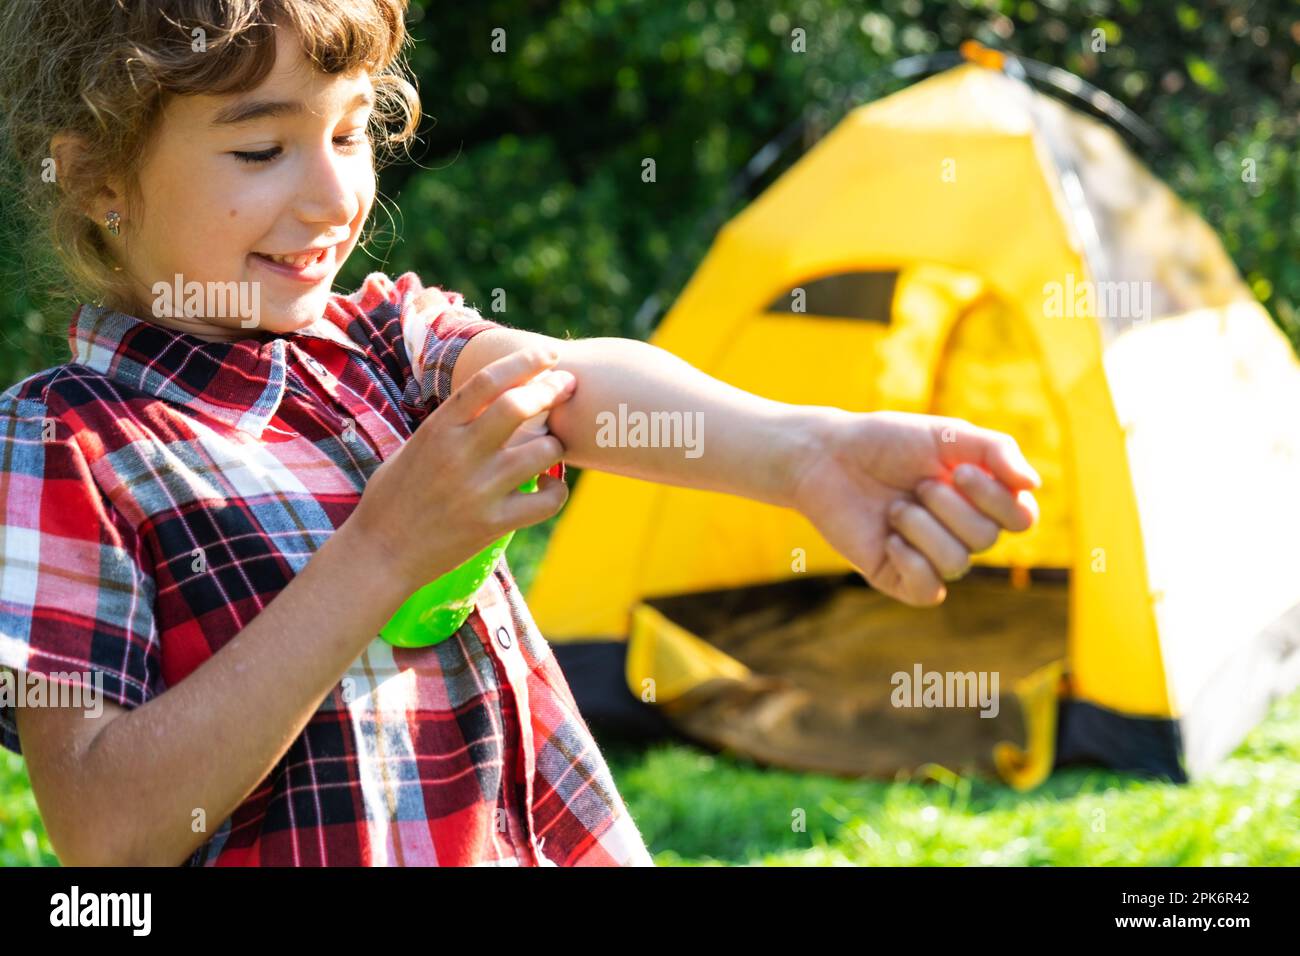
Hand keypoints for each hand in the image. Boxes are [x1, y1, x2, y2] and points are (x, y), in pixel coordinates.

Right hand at [344, 347, 576, 591]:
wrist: (381, 553)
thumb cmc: (395, 497)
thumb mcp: (416, 447)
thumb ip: (453, 424)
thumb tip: (494, 400)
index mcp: (438, 429)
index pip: (486, 381)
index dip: (524, 361)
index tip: (549, 355)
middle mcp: (459, 454)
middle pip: (519, 406)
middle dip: (552, 390)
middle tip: (568, 386)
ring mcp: (479, 489)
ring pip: (542, 451)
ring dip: (556, 444)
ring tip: (553, 445)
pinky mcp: (493, 524)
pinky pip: (546, 501)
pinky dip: (557, 491)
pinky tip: (550, 488)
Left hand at [789, 410, 1040, 606]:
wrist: (827, 457)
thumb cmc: (886, 442)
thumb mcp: (947, 434)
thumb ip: (996, 450)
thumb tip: (1032, 485)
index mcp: (980, 499)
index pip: (1022, 518)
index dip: (998, 499)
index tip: (960, 470)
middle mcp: (961, 531)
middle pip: (987, 538)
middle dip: (949, 506)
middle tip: (916, 485)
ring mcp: (931, 557)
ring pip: (958, 563)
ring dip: (922, 527)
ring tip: (895, 507)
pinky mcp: (899, 577)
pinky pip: (929, 589)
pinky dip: (911, 560)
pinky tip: (889, 538)